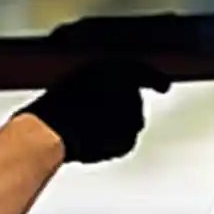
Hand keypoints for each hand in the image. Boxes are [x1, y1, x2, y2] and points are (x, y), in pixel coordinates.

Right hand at [15, 59, 170, 163]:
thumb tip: (112, 90)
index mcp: (115, 69)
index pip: (142, 71)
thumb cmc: (54, 105)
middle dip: (120, 110)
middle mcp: (128, 91)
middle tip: (96, 116)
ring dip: (116, 127)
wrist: (50, 129)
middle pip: (134, 103)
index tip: (163, 86)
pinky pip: (124, 142)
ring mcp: (130, 116)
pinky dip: (112, 144)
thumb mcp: (78, 80)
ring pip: (131, 123)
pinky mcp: (127, 139)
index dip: (154, 78)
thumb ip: (101, 83)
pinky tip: (91, 141)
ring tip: (88, 129)